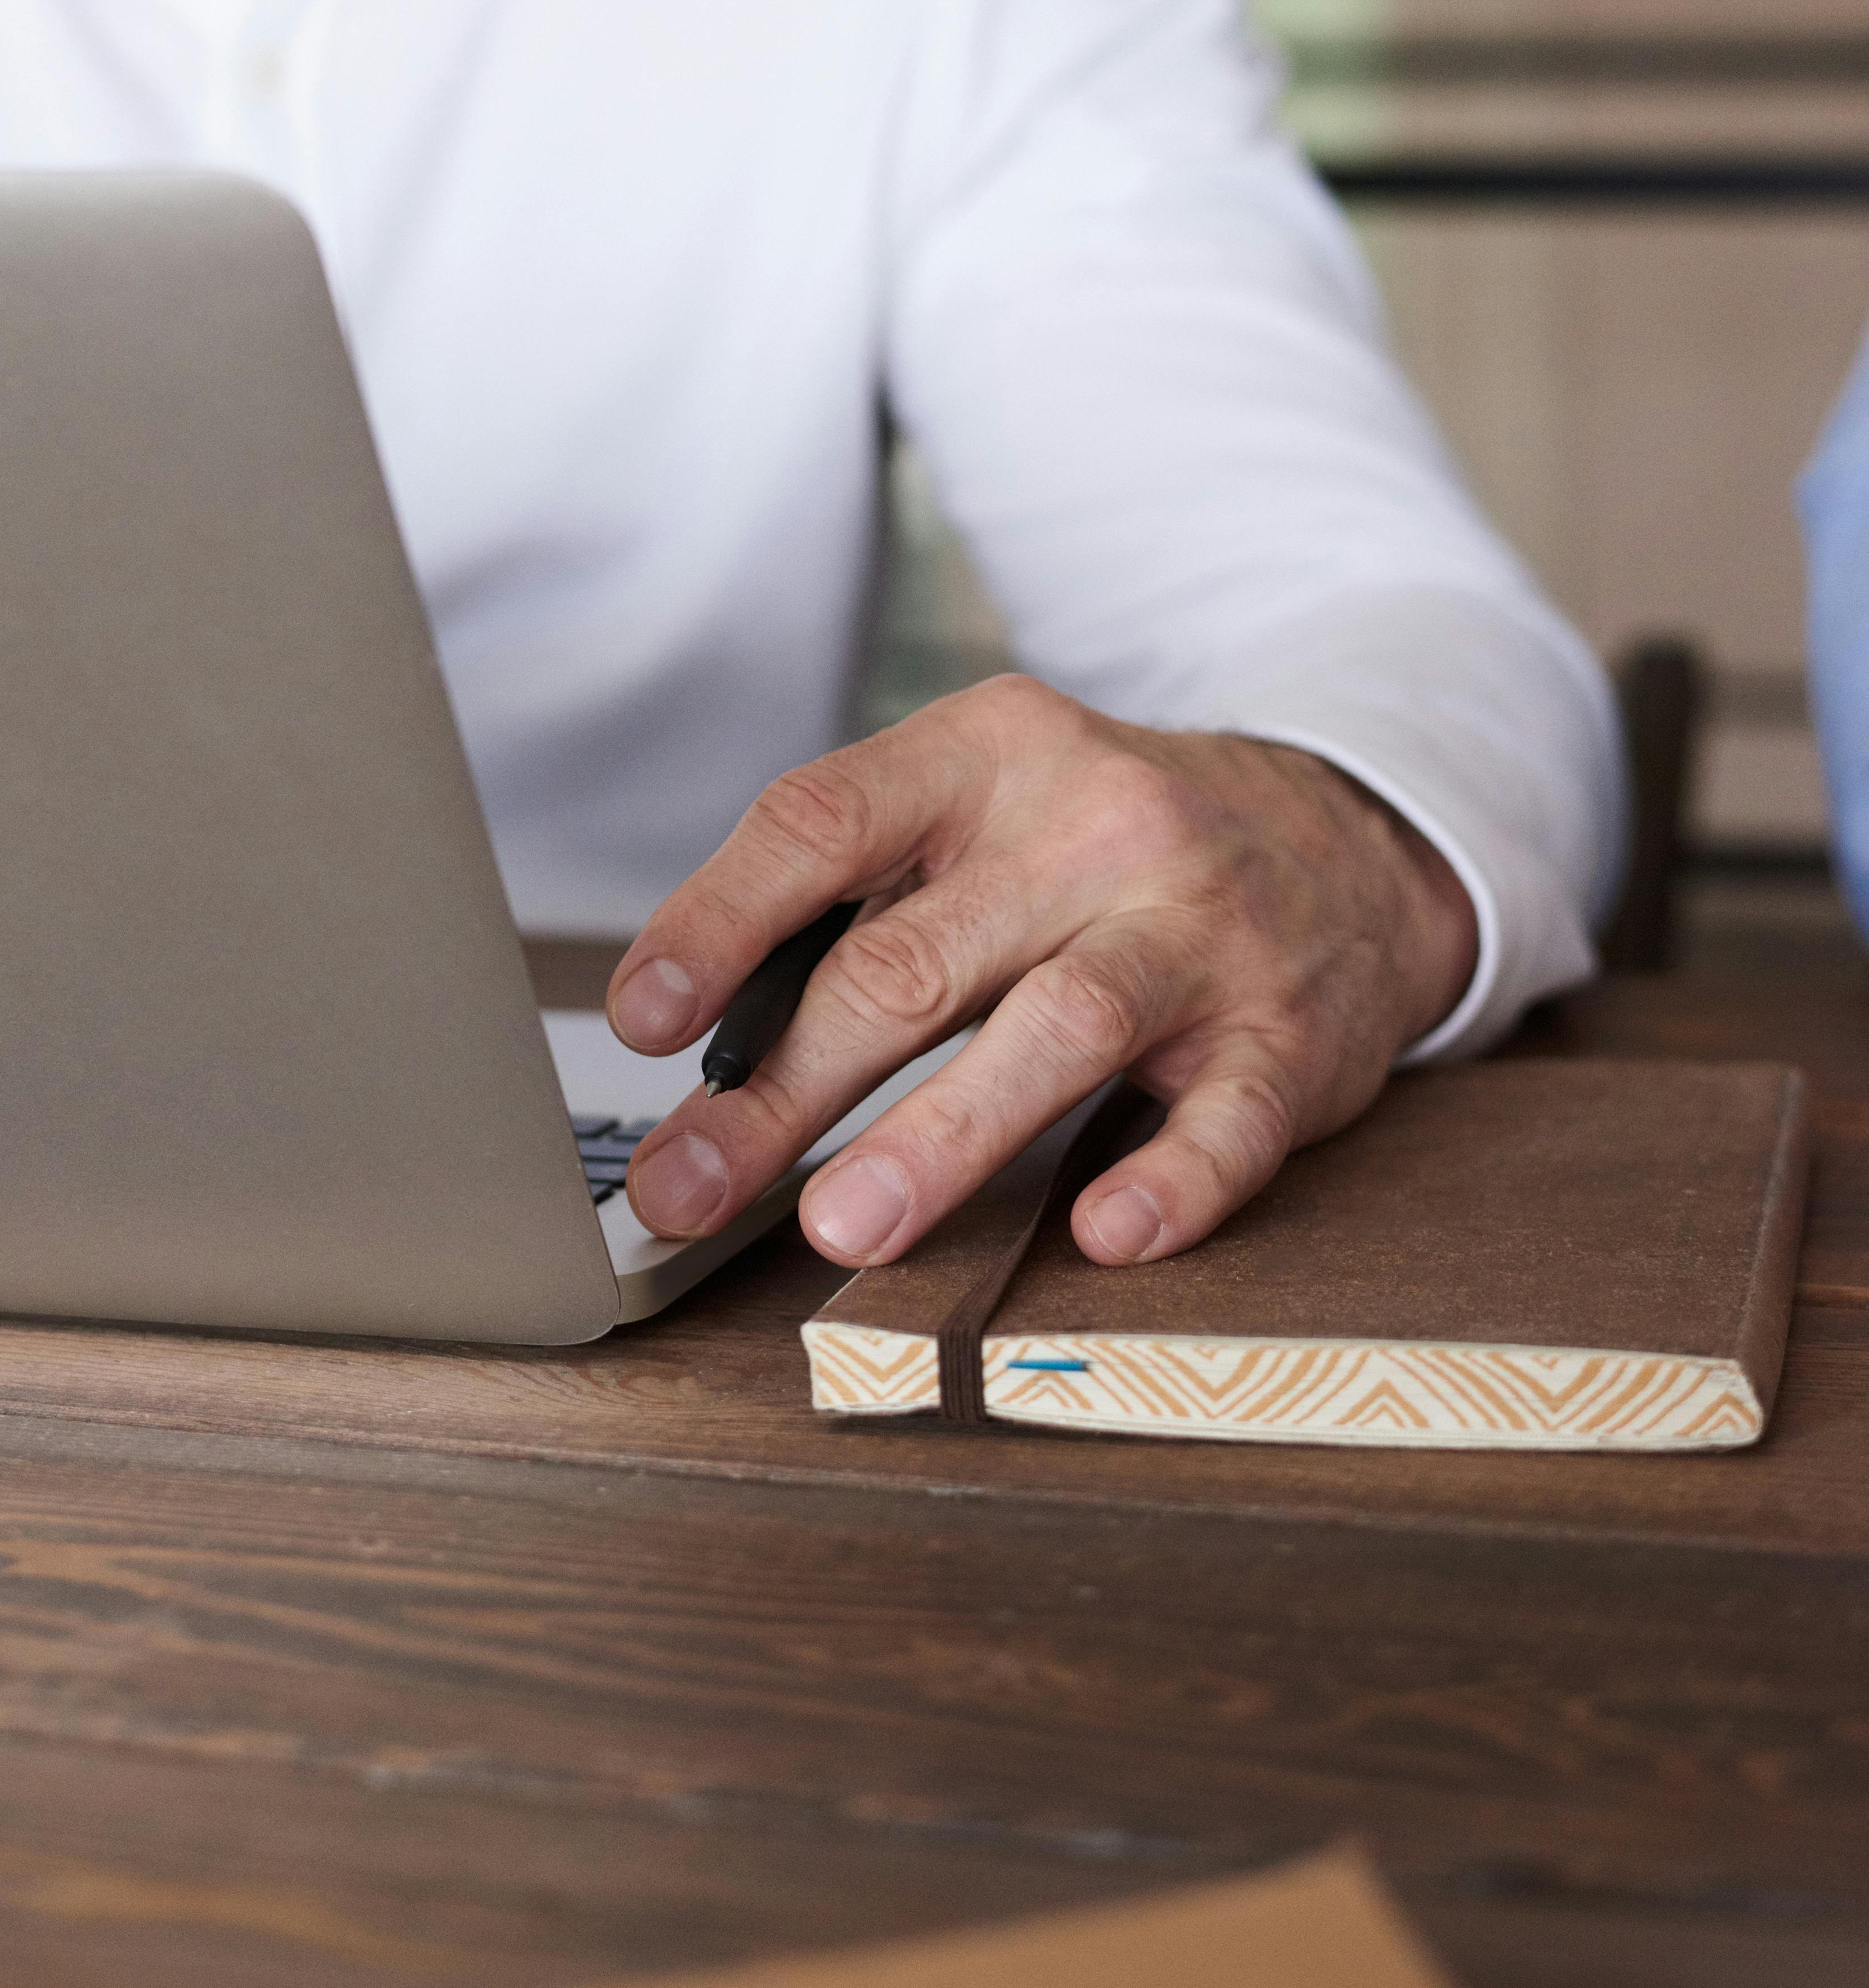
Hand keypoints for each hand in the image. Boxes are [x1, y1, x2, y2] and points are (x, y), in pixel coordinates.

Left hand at [611, 677, 1477, 1268]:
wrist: (1345, 841)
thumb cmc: (1104, 850)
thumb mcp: (984, 815)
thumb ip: (859, 903)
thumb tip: (700, 1051)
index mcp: (990, 753)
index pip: (822, 822)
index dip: (718, 919)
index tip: (641, 1017)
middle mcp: (1097, 826)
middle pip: (913, 959)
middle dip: (784, 1087)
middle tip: (689, 1187)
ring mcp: (1200, 931)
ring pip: (1056, 1031)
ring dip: (940, 1141)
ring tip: (845, 1228)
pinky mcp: (1289, 1037)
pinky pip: (1225, 1119)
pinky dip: (1166, 1181)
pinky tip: (1101, 1234)